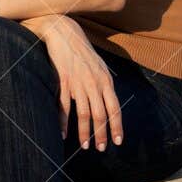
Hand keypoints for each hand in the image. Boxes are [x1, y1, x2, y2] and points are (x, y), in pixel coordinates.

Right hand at [30, 16, 122, 150]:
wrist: (63, 32)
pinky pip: (64, 106)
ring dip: (85, 133)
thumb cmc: (81, 50)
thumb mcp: (99, 66)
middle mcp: (94, 83)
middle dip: (102, 135)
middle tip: (101, 149)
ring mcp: (78, 83)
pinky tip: (64, 134)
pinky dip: (64, 123)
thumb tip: (109, 102)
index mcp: (106, 80)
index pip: (115, 109)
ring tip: (85, 146)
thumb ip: (104, 84)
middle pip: (100, 115)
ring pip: (84, 114)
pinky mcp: (63, 81)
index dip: (117, 127)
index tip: (118, 141)